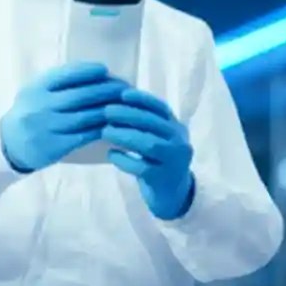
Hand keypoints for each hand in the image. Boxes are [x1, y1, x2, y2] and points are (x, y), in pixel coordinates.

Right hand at [0, 63, 126, 172]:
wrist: (9, 143)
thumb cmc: (31, 111)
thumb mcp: (36, 90)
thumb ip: (59, 81)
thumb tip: (96, 71)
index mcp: (37, 88)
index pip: (66, 75)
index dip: (88, 71)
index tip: (106, 70)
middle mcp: (41, 106)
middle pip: (80, 96)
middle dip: (105, 90)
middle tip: (125, 87)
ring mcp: (48, 127)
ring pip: (85, 117)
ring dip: (108, 110)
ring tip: (124, 105)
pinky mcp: (56, 146)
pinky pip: (84, 136)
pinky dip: (101, 129)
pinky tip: (113, 124)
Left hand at [103, 89, 194, 219]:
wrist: (172, 193)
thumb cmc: (157, 159)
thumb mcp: (157, 137)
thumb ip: (144, 122)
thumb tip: (114, 100)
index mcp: (177, 128)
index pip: (161, 108)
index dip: (142, 99)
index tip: (122, 93)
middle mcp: (180, 143)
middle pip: (154, 124)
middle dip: (129, 115)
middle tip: (107, 111)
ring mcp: (173, 162)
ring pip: (150, 145)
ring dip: (125, 135)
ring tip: (105, 131)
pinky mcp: (162, 179)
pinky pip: (142, 167)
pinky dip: (124, 159)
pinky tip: (111, 154)